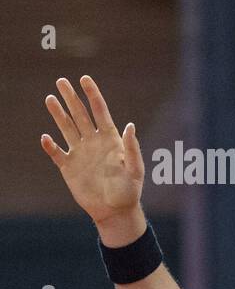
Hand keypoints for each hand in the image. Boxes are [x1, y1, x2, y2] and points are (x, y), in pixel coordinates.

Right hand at [41, 76, 145, 238]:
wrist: (115, 210)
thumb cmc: (129, 190)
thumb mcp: (135, 169)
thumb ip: (131, 148)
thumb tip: (130, 125)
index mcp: (111, 140)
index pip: (100, 112)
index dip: (92, 95)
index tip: (84, 78)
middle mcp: (93, 142)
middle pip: (80, 115)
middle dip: (71, 98)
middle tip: (61, 80)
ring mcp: (80, 153)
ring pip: (66, 128)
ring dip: (58, 114)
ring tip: (50, 98)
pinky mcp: (69, 167)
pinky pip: (56, 153)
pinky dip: (50, 146)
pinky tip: (45, 137)